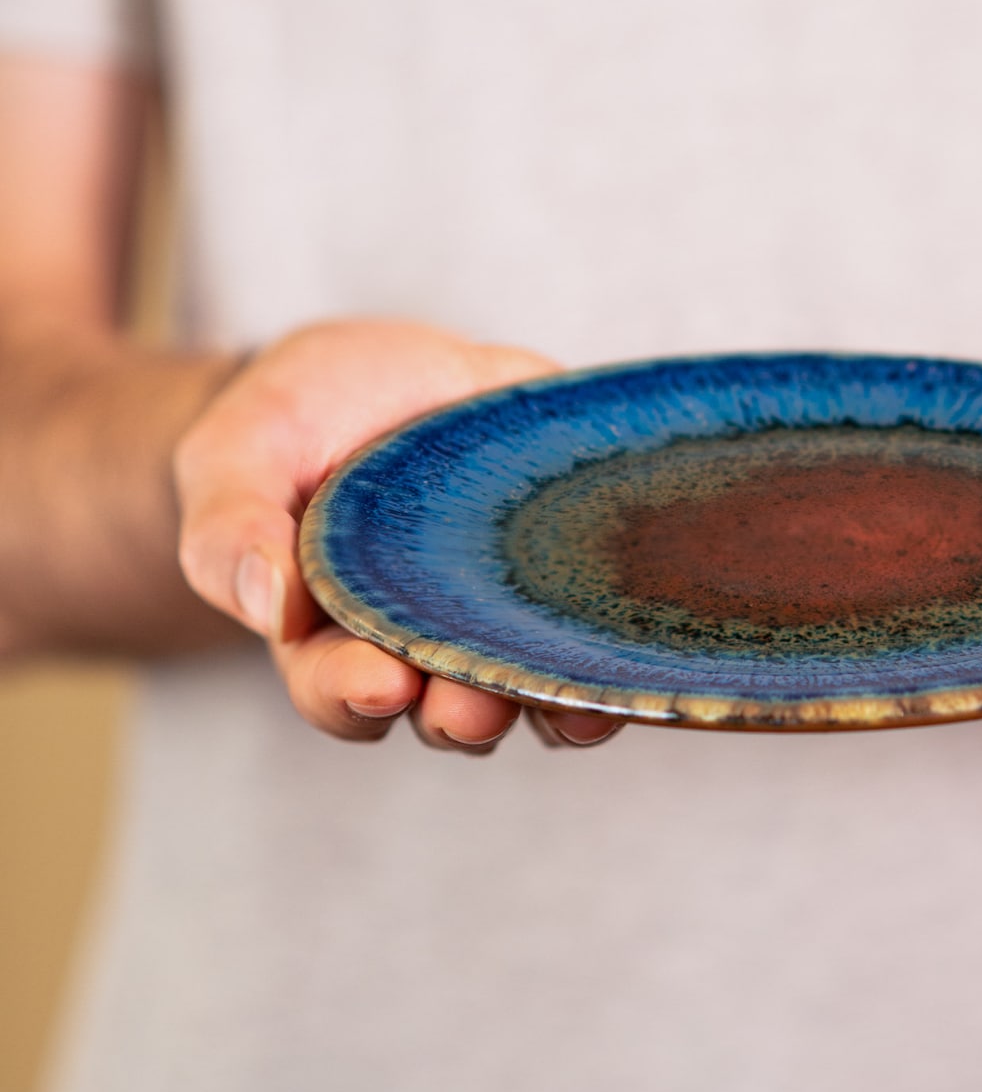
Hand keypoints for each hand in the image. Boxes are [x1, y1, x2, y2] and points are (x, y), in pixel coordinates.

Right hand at [175, 319, 623, 753]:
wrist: (379, 377)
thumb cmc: (290, 424)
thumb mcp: (238, 456)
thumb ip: (231, 529)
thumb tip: (264, 604)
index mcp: (334, 637)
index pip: (340, 691)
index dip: (355, 696)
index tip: (378, 681)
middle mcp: (426, 644)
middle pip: (447, 708)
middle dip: (463, 714)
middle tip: (473, 706)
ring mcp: (503, 612)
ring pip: (532, 689)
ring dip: (553, 706)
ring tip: (575, 706)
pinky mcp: (566, 566)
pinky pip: (598, 632)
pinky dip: (620, 655)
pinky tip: (640, 661)